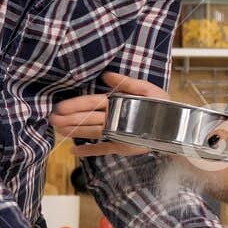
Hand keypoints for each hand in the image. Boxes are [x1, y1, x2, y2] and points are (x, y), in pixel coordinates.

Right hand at [52, 71, 166, 158]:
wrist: (176, 126)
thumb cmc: (163, 106)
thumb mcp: (148, 90)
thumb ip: (127, 83)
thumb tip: (106, 75)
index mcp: (117, 103)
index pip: (92, 103)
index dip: (76, 105)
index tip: (60, 106)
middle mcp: (113, 118)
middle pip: (87, 118)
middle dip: (70, 118)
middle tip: (51, 118)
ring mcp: (115, 133)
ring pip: (91, 132)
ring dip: (74, 131)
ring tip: (57, 129)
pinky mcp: (121, 146)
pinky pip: (102, 149)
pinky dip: (90, 151)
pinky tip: (75, 152)